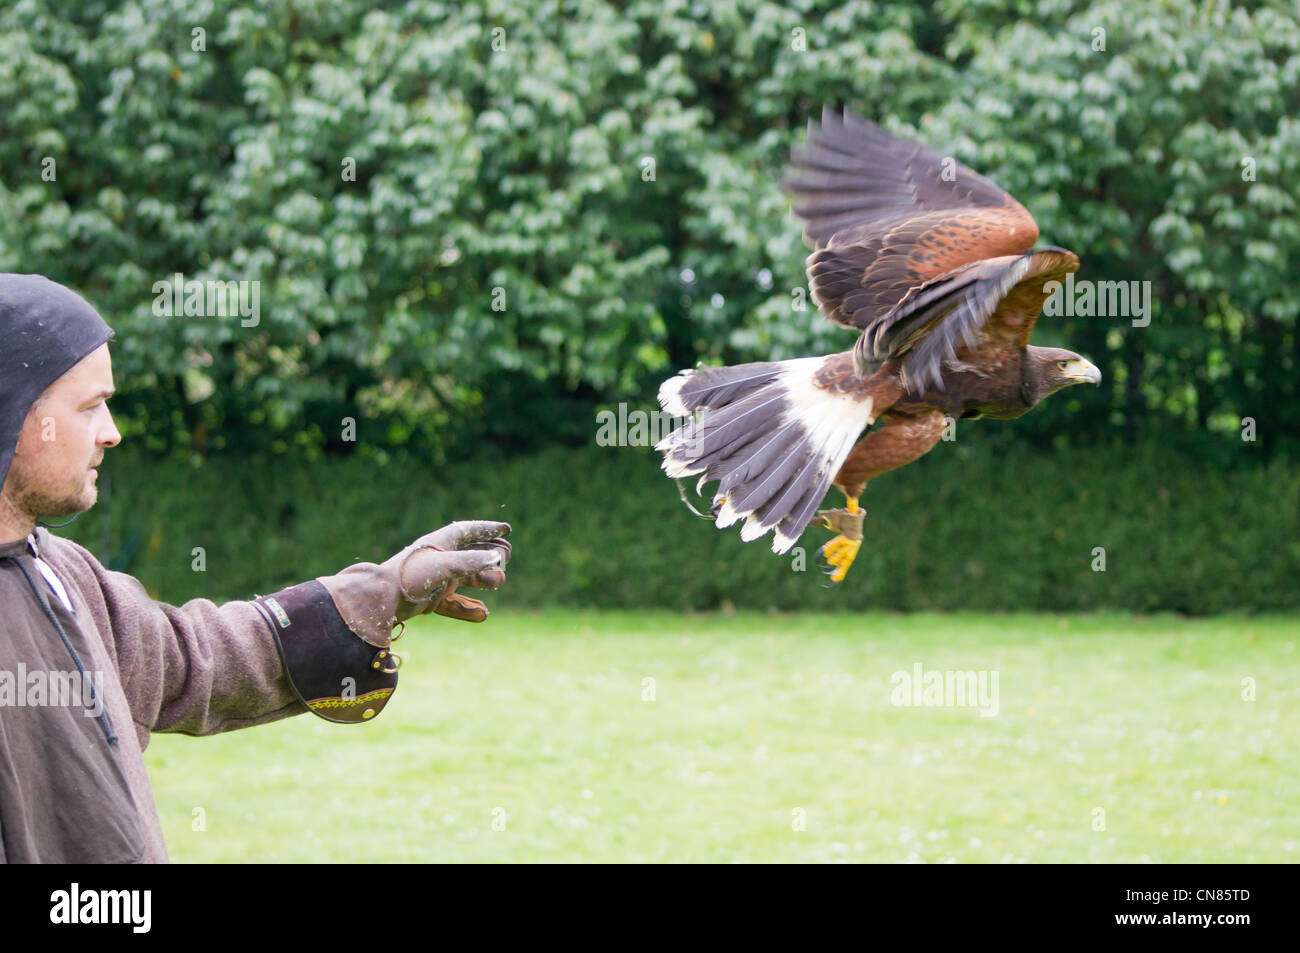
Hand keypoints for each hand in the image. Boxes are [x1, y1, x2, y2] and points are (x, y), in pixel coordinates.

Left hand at [391, 521, 511, 622]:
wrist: (381, 602)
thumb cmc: (408, 577)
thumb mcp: (442, 566)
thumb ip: (469, 562)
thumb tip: (496, 557)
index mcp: (440, 544)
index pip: (468, 531)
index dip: (487, 529)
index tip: (506, 528)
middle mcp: (440, 560)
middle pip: (471, 554)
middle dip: (491, 555)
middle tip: (506, 557)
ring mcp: (436, 580)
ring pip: (467, 578)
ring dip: (483, 579)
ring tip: (498, 581)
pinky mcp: (431, 600)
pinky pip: (455, 604)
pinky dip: (468, 609)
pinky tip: (483, 614)